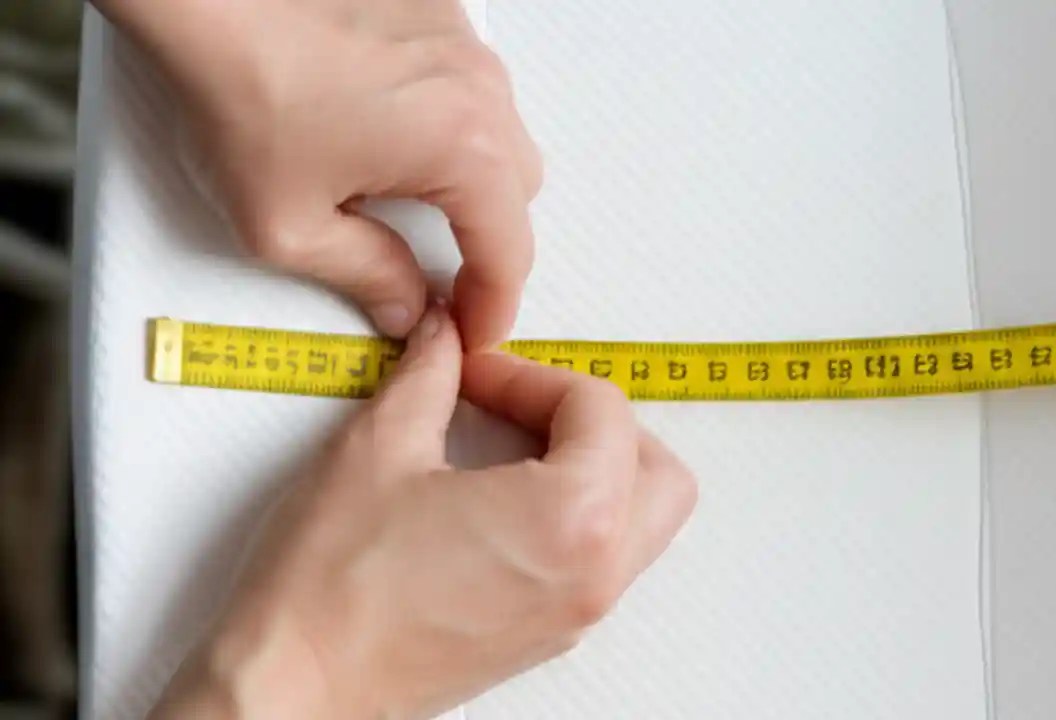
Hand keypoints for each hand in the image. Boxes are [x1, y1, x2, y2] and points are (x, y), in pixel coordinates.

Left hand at [97, 0, 540, 345]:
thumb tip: (405, 304)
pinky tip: (385, 131)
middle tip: (443, 277)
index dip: (492, 308)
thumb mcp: (287, 224)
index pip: (507, 253)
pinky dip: (446, 124)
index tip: (474, 332)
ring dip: (470, 180)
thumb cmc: (238, 86)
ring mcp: (463, 46)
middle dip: (487, 243)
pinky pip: (468, 88)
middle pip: (517, 194)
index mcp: (462, 149)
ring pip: (500, 136)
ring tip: (404, 198)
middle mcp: (481, 90)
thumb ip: (365, 276)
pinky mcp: (437, 14)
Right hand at [147, 304, 697, 718]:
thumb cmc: (331, 592)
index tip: (479, 374)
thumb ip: (430, 375)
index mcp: (571, 520)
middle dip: (597, 420)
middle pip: (656, 470)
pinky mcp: (549, 635)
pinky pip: (603, 559)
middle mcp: (592, 574)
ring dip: (598, 468)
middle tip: (524, 404)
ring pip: (642, 521)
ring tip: (519, 446)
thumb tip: (447, 338)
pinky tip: (505, 497)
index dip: (532, 375)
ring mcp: (576, 612)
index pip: (600, 411)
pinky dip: (579, 515)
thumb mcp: (379, 448)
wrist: (295, 687)